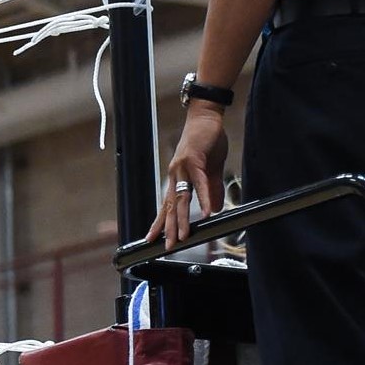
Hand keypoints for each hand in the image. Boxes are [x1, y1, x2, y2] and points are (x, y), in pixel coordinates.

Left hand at [147, 102, 229, 247]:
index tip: (152, 240)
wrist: (206, 117)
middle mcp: (175, 175)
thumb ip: (210, 190)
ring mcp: (183, 168)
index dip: (159, 223)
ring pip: (181, 198)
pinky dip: (203, 198)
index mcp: (177, 179)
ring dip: (182, 219)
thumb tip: (212, 210)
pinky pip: (200, 183)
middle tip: (167, 247)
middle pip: (170, 206)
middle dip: (169, 228)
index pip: (165, 206)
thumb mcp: (211, 170)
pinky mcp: (195, 160)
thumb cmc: (207, 142)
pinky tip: (205, 213)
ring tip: (184, 236)